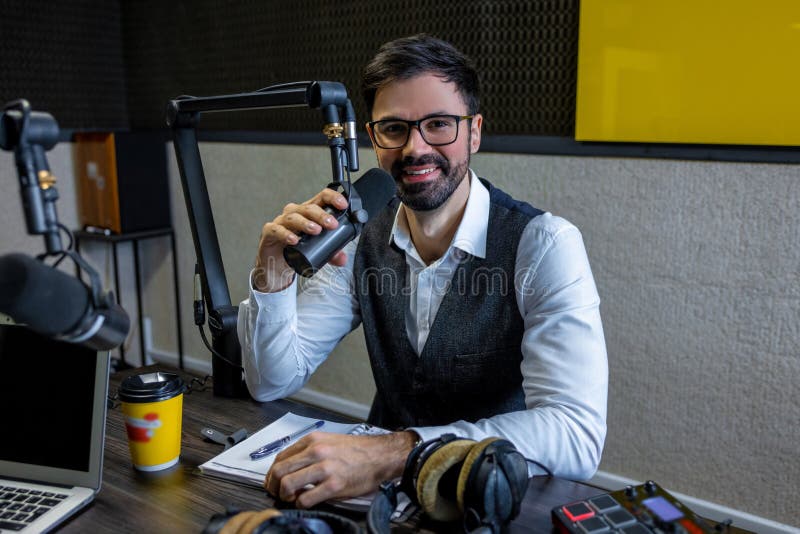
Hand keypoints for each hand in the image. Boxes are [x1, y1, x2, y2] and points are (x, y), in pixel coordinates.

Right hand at [253, 188, 349, 291]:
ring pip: (293, 216)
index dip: (333, 198)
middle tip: (332, 224)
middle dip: (321, 215)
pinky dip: (285, 234)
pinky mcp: (270, 232)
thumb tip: (342, 259)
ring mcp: (281, 221)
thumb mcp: (317, 250)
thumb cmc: (297, 249)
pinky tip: (294, 240)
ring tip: (316, 231)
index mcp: (309, 212)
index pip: (321, 198)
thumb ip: (331, 253)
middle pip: (308, 208)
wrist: (276, 262)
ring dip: (305, 223)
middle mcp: (295, 213)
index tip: (343, 205)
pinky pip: (276, 229)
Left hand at [264, 430, 416, 508]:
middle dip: (273, 486)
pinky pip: (306, 499)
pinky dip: (301, 503)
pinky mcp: (334, 486)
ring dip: (285, 496)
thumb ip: (308, 451)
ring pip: (288, 484)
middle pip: (279, 471)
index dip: (273, 473)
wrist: (380, 456)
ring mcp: (325, 469)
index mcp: (313, 440)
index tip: (275, 482)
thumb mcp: (328, 441)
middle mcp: (316, 452)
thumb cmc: (355, 451)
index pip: (280, 457)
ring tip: (292, 498)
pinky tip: (307, 501)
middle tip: (278, 493)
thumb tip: (290, 467)